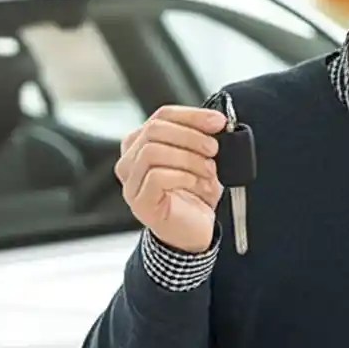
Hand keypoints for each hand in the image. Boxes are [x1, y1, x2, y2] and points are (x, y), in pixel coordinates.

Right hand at [115, 105, 227, 252]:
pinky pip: (156, 177)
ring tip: (208, 171)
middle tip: (213, 149)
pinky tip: (196, 184)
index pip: (162, 115)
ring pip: (152, 151)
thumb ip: (203, 138)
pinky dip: (183, 176)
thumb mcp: (201, 159)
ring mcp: (131, 183)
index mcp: (142, 144)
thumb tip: (215, 121)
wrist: (194, 232)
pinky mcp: (139, 202)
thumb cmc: (194, 195)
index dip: (192, 115)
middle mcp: (130, 161)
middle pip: (154, 130)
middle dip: (191, 136)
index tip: (218, 122)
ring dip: (188, 158)